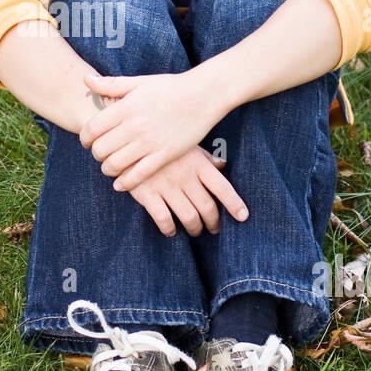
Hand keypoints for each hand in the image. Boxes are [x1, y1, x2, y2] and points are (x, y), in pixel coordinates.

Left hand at [78, 68, 220, 190]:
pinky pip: (138, 175)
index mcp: (125, 107)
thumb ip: (111, 84)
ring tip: (110, 166)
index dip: (84, 139)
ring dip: (108, 169)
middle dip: (96, 154)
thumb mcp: (139, 82)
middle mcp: (134, 126)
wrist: (203, 95)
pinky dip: (125, 183)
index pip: (91, 129)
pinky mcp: (164, 155)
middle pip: (100, 150)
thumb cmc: (170, 87)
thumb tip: (85, 79)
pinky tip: (120, 183)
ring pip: (115, 165)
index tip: (87, 141)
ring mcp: (149, 142)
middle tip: (100, 154)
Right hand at [125, 145, 248, 236]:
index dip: (234, 204)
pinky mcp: (147, 194)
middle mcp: (185, 177)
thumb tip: (223, 165)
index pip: (223, 187)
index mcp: (197, 164)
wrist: (127, 139)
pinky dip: (169, 229)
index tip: (243, 217)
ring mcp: (166, 187)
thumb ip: (205, 157)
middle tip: (214, 229)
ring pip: (189, 217)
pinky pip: (163, 219)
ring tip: (195, 231)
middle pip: (207, 207)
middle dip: (214, 222)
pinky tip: (171, 231)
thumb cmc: (161, 142)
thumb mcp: (186, 145)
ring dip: (195, 228)